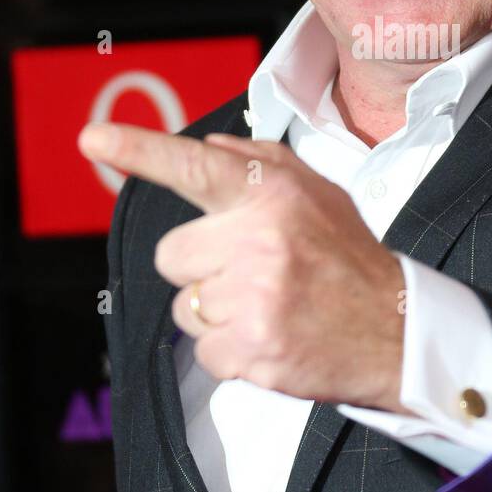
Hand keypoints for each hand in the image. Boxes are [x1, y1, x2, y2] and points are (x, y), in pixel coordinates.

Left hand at [78, 123, 410, 412]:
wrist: (396, 332)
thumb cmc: (350, 260)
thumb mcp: (320, 194)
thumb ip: (263, 162)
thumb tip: (211, 148)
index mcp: (274, 196)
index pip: (196, 167)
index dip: (140, 151)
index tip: (95, 139)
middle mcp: (261, 241)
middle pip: (172, 255)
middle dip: (201, 267)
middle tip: (252, 273)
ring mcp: (255, 298)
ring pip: (186, 306)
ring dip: (217, 312)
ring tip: (268, 306)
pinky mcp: (252, 349)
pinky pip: (203, 350)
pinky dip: (231, 351)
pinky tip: (270, 337)